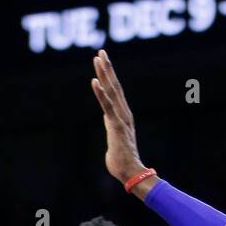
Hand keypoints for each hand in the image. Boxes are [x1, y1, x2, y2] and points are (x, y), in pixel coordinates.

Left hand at [91, 50, 145, 184]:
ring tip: (98, 58)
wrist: (131, 173)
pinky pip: (107, 106)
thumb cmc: (122, 161)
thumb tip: (107, 121)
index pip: (115, 92)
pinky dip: (100, 93)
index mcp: (123, 117)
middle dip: (107, 68)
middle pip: (114, 86)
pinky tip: (94, 81)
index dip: (109, 76)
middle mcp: (124, 114)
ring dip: (104, 74)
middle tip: (101, 52)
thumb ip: (111, 127)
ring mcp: (120, 119)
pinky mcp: (115, 126)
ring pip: (112, 91)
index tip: (103, 61)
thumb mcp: (114, 138)